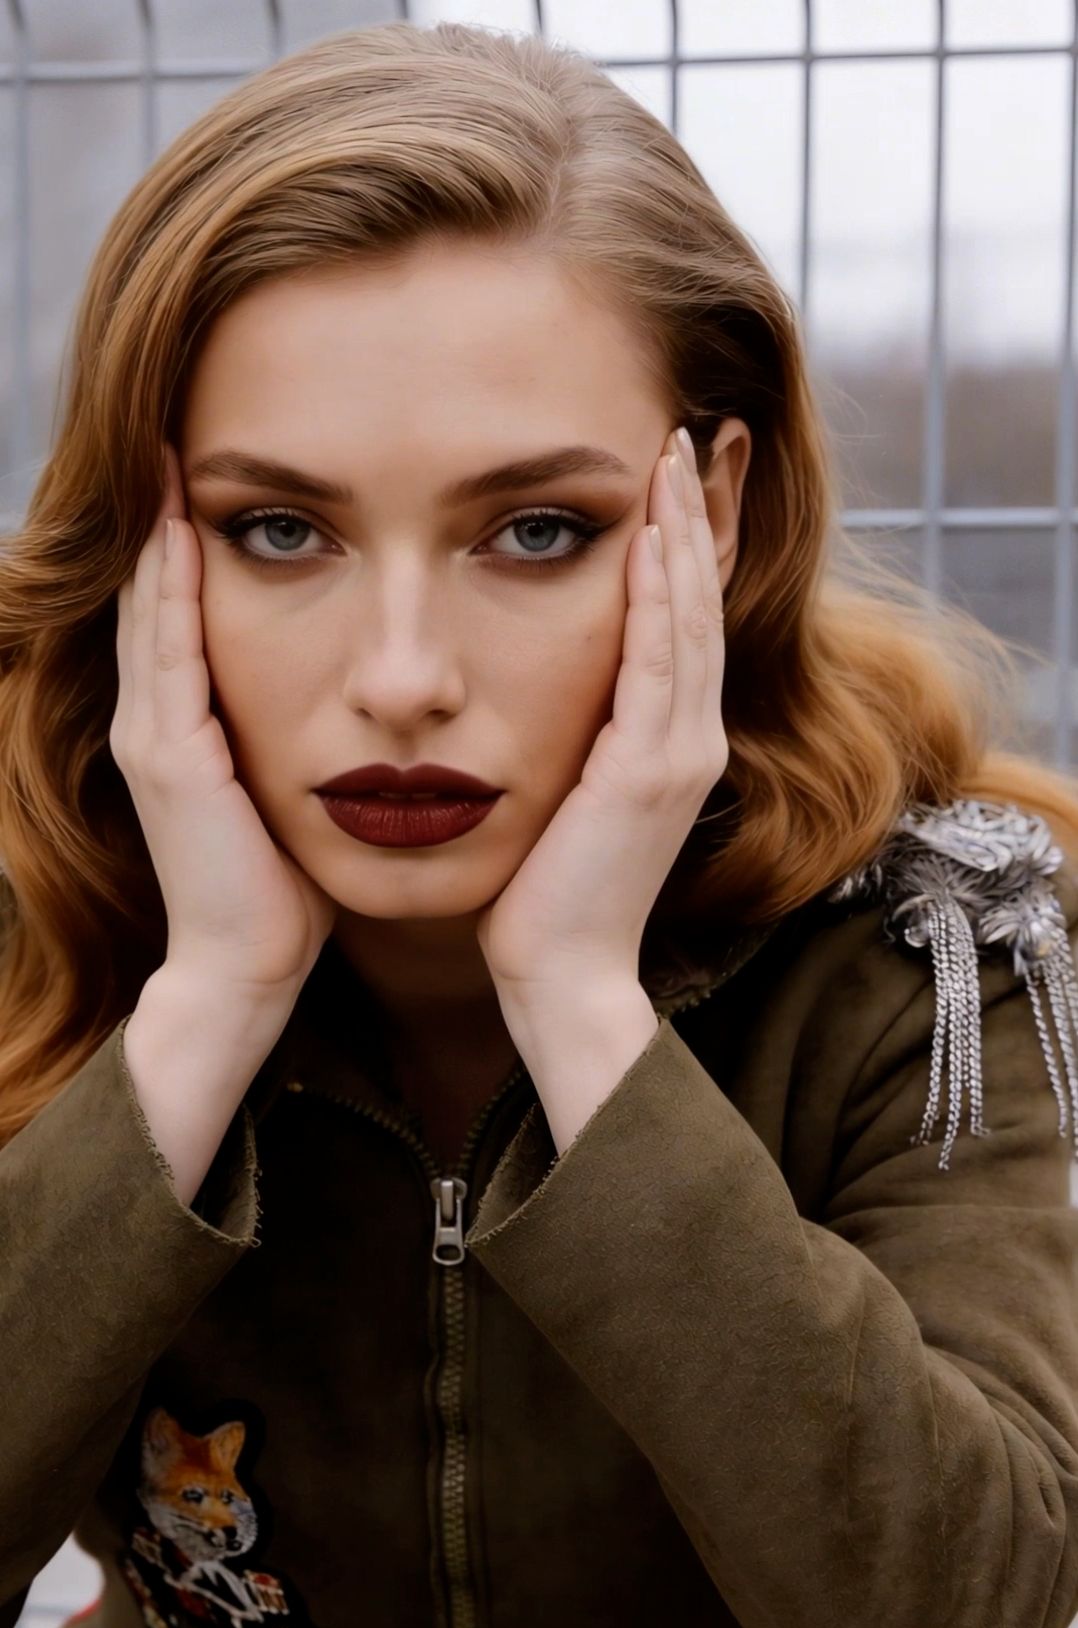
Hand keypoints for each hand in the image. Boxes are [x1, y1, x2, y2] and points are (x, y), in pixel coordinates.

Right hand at [110, 443, 337, 1004]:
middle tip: (174, 436)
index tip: (209, 472)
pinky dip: (169, 589)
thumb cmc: (282, 891)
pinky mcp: (170, 759)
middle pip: (153, 594)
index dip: (188, 542)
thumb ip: (299, 739)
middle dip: (163, 517)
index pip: (181, 613)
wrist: (247, 968)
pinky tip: (181, 534)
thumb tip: (354, 697)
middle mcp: (157, 721)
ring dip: (159, 532)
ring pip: (149, 610)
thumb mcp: (290, 795)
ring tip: (168, 458)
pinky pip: (166, 653)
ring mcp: (155, 737)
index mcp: (187, 727)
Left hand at [475, 425, 727, 1005]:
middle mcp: (691, 739)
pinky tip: (646, 539)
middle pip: (699, 604)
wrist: (562, 975)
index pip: (682, 623)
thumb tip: (540, 686)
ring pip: (687, 620)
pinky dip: (657, 597)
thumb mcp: (569, 797)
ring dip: (681, 534)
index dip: (682, 548)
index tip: (668, 477)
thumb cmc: (548, 897)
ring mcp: (678, 755)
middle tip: (687, 435)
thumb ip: (577, 739)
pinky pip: (656, 665)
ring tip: (673, 457)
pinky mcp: (648, 773)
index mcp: (672, 744)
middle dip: (692, 517)